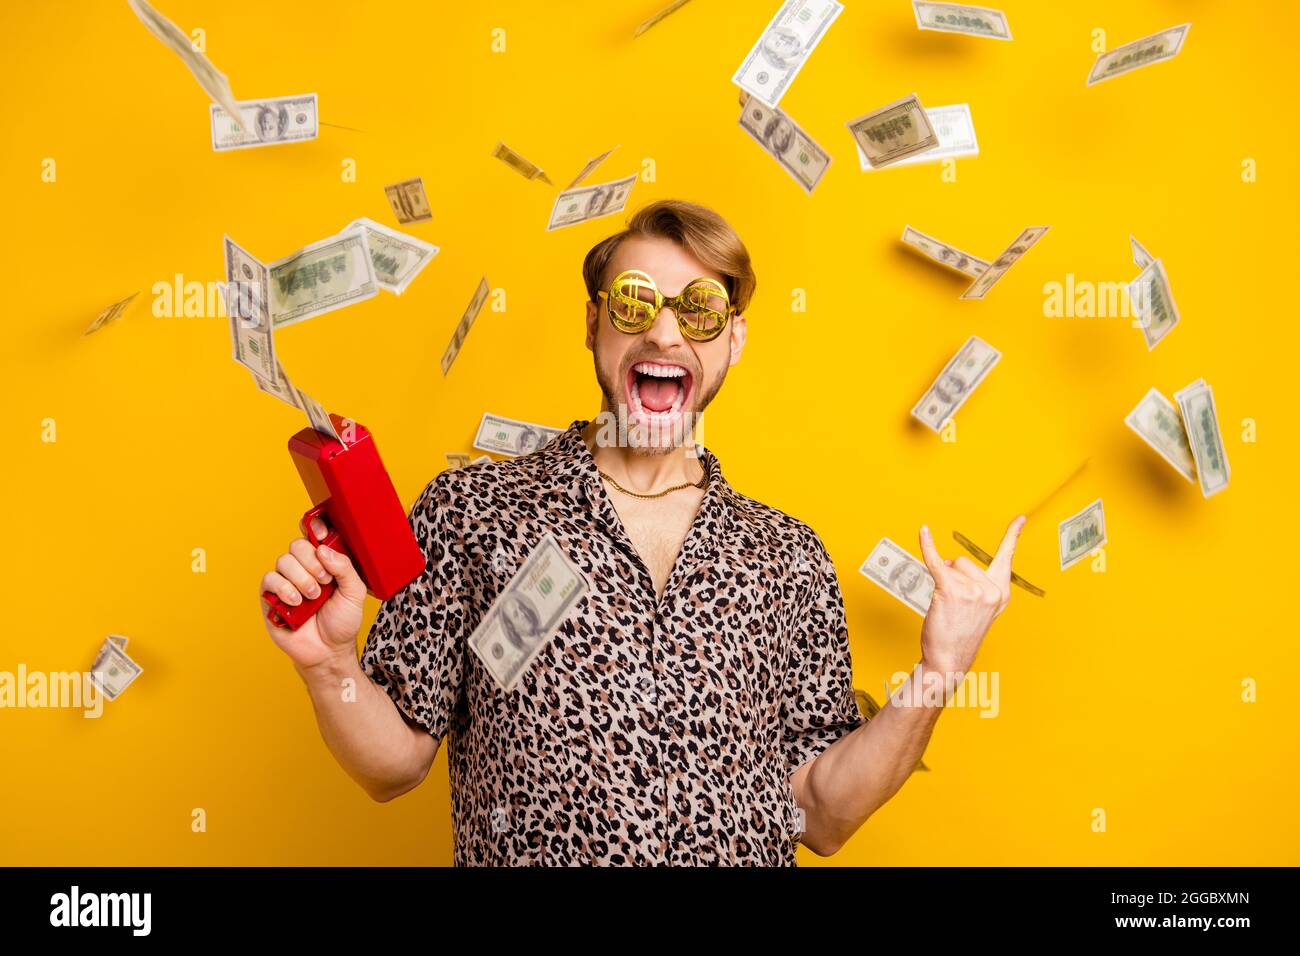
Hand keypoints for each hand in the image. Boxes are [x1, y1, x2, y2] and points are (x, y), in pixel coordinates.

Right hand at [259, 517, 367, 671]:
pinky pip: (270, 579)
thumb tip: (324, 550)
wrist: (328, 651)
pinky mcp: (271, 596)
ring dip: (301, 578)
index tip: (322, 535)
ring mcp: (286, 581)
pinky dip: (284, 589)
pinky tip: (296, 603)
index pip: (314, 535)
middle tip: (324, 581)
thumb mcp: (354, 592)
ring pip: (284, 560)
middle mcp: (303, 568)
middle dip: (312, 561)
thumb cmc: (342, 621)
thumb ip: (344, 567)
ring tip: (313, 597)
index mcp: (324, 563)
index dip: (315, 527)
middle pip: (297, 545)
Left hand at [916, 515, 1024, 676]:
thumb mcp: (979, 610)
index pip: (1006, 559)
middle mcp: (991, 590)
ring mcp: (972, 591)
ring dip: (942, 581)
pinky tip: (923, 531)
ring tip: (945, 607)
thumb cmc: (960, 635)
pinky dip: (927, 546)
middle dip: (953, 576)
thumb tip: (952, 561)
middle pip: (964, 561)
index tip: (1020, 518)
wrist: (948, 660)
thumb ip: (976, 584)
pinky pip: (936, 562)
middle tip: (952, 605)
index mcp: (1001, 594)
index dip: (1012, 536)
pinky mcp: (950, 590)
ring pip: (950, 565)